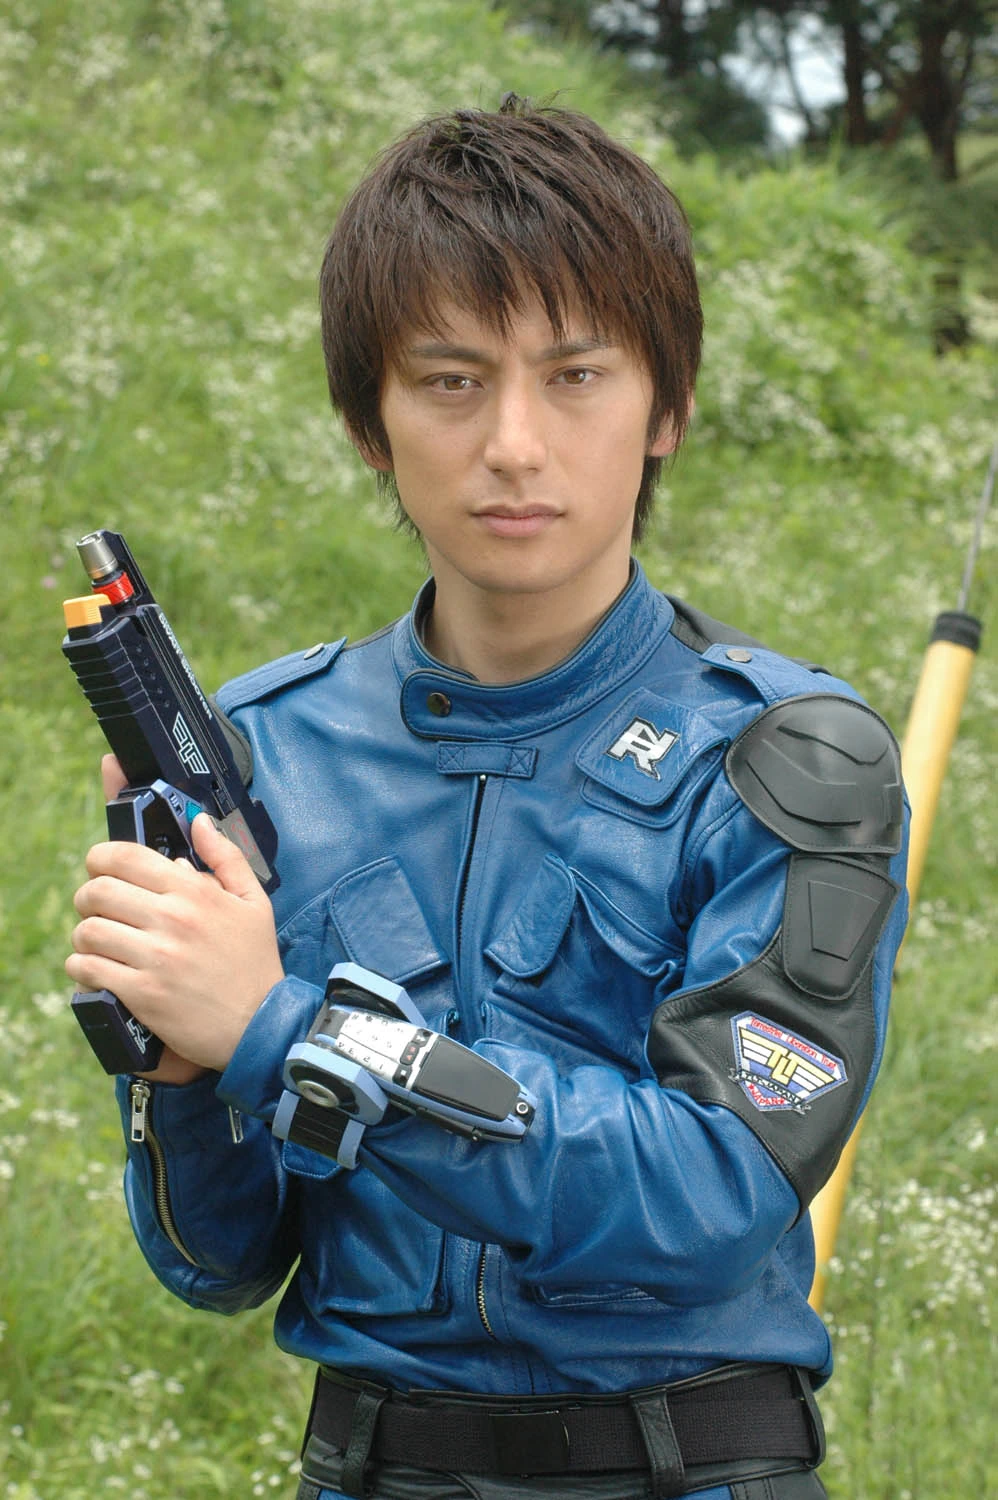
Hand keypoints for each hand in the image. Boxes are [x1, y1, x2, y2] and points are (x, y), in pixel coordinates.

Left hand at [67, 758, 283, 1077]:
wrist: (260, 1025)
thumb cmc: (255, 962)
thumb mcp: (254, 902)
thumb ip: (226, 856)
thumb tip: (199, 821)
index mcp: (194, 891)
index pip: (124, 857)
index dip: (100, 858)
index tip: (99, 867)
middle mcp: (172, 919)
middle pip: (96, 891)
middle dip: (87, 897)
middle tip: (97, 909)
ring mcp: (155, 958)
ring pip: (87, 931)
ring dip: (85, 935)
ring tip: (98, 942)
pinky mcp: (142, 994)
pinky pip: (88, 969)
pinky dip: (82, 967)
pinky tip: (95, 970)